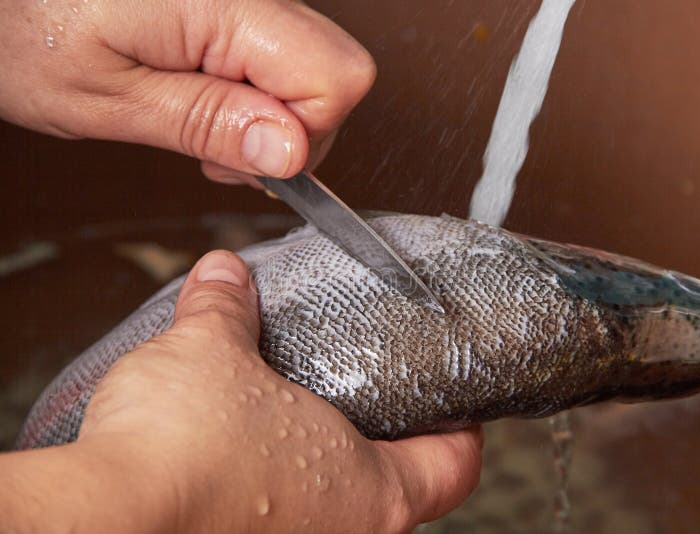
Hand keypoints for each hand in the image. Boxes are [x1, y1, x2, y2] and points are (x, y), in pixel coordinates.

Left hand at [0, 0, 375, 183]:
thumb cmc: (23, 28)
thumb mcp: (109, 100)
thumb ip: (207, 122)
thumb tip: (290, 152)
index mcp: (222, 4)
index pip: (335, 79)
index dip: (305, 137)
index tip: (247, 160)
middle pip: (339, 69)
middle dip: (297, 129)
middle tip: (223, 146)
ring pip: (316, 63)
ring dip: (275, 112)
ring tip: (205, 118)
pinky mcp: (238, 1)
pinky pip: (285, 50)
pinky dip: (259, 89)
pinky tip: (210, 95)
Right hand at [30, 250, 479, 532]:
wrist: (99, 522)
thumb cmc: (181, 454)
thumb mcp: (213, 352)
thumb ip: (227, 310)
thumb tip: (224, 278)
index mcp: (373, 493)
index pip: (455, 467)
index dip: (461, 429)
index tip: (454, 403)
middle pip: (398, 488)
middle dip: (381, 439)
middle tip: (367, 394)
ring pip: (334, 508)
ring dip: (321, 464)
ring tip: (296, 414)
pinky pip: (275, 521)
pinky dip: (269, 486)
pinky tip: (238, 453)